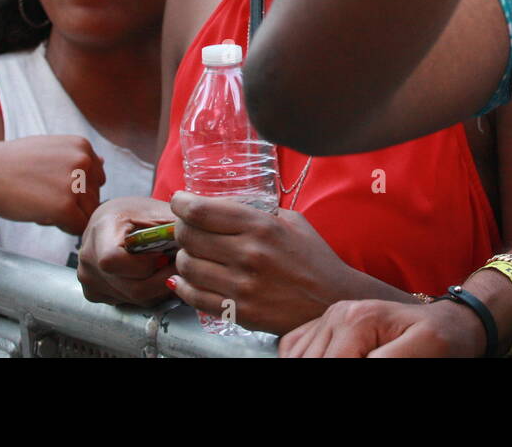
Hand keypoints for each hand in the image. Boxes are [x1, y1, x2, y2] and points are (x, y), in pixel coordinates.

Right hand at [0, 135, 104, 235]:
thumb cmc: (10, 163)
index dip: (76, 189)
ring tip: (39, 203)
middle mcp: (84, 161)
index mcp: (82, 146)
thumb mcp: (48, 149)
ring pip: (88, 214)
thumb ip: (75, 158)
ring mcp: (75, 183)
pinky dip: (62, 228)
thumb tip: (102, 163)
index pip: (97, 179)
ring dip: (67, 216)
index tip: (50, 186)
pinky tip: (40, 214)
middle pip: (95, 197)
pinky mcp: (65, 206)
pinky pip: (78, 228)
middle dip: (73, 204)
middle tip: (41, 196)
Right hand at [77, 196, 177, 305]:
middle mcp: (87, 257)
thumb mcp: (156, 211)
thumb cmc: (137, 214)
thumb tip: (199, 242)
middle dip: (161, 279)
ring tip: (170, 268)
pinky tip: (154, 276)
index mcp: (100, 230)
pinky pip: (127, 302)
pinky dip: (147, 293)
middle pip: (130, 287)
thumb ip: (175, 226)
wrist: (114, 220)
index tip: (164, 255)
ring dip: (158, 288)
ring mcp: (88, 279)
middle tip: (181, 266)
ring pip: (133, 298)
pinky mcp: (94, 293)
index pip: (113, 260)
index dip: (144, 264)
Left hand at [168, 190, 358, 334]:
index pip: (202, 211)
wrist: (332, 300)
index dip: (181, 203)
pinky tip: (191, 279)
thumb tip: (221, 204)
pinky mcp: (238, 312)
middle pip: (188, 236)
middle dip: (181, 227)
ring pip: (186, 266)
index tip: (179, 200)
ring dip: (184, 257)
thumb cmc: (313, 258)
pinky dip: (185, 286)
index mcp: (261, 226)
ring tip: (194, 254)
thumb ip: (257, 211)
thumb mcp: (291, 221)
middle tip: (186, 227)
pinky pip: (194, 297)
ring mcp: (242, 286)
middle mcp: (248, 254)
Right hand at [279, 298, 484, 357]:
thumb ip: (384, 362)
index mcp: (358, 319)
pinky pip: (292, 348)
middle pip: (309, 362)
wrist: (448, 324)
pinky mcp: (324, 326)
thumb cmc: (441, 340)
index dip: (334, 384)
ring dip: (317, 364)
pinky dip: (301, 360)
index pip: (330, 365)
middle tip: (370, 361)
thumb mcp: (424, 350)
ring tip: (355, 359)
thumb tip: (355, 363)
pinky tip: (328, 361)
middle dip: (328, 369)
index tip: (372, 365)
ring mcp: (329, 318)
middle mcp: (337, 314)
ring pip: (296, 358)